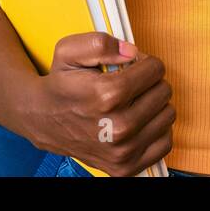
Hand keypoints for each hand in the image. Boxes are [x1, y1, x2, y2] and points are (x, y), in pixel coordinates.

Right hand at [25, 32, 175, 175]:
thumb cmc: (60, 85)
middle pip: (164, 92)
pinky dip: (157, 130)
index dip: (146, 62)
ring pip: (168, 116)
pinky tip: (140, 122)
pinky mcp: (126, 167)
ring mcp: (123, 151)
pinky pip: (165, 143)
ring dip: (155, 105)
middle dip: (151, 83)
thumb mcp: (69, 51)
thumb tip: (131, 52)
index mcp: (107, 95)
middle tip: (133, 85)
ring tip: (135, 103)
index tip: (133, 66)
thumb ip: (101, 42)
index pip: (155, 70)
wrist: (42, 120)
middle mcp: (118, 127)